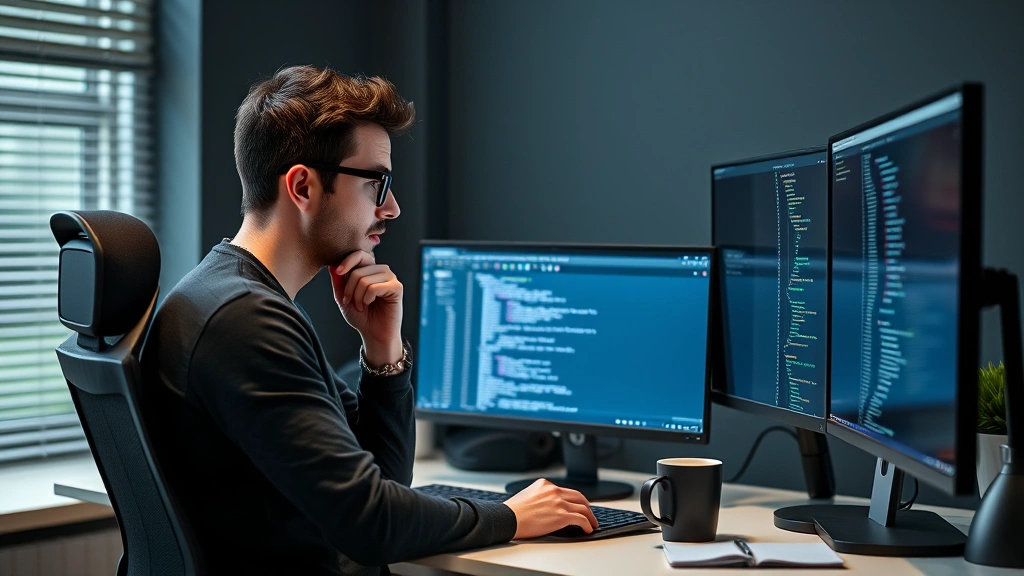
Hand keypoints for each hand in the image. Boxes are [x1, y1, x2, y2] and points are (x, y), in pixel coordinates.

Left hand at [329, 251, 403, 365]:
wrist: (373, 333)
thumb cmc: (361, 316)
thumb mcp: (343, 297)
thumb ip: (338, 281)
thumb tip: (331, 264)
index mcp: (369, 269)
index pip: (359, 254)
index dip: (346, 261)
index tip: (337, 272)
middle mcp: (380, 270)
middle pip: (358, 270)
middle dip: (349, 289)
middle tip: (350, 302)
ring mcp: (390, 277)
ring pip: (364, 280)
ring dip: (357, 296)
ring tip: (361, 306)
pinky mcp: (396, 287)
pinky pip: (374, 288)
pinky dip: (367, 299)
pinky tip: (370, 304)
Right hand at [502, 479, 598, 538]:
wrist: (507, 519)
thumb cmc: (512, 511)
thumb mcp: (527, 495)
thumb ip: (540, 497)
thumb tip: (548, 506)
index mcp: (545, 485)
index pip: (566, 491)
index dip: (574, 500)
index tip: (578, 505)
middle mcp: (554, 491)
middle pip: (578, 496)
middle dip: (587, 506)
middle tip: (590, 514)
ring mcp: (559, 503)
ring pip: (583, 508)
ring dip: (590, 517)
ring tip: (592, 524)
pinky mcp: (561, 516)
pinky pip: (581, 519)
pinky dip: (587, 525)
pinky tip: (587, 529)